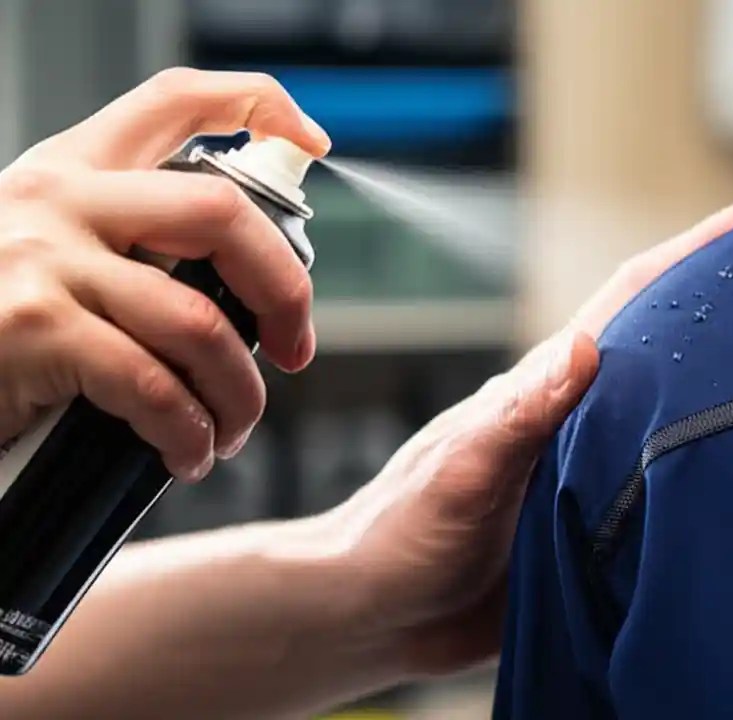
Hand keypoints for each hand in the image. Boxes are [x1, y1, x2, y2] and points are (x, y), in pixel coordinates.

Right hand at [0, 68, 329, 480]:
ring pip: (199, 323)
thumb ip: (126, 243)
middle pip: (221, 213)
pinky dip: (188, 432)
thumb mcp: (46, 250)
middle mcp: (59, 199)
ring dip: (238, 394)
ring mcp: (43, 261)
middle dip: (284, 290)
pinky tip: (186, 453)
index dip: (258, 106)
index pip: (176, 100)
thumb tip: (241, 292)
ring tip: (229, 428)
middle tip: (294, 349)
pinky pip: (154, 388)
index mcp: (73, 171)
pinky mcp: (33, 331)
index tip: (312, 143)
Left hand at [314, 193, 732, 675]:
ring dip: (729, 384)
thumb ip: (519, 415)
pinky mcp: (596, 529)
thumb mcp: (460, 471)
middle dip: (730, 304)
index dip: (693, 253)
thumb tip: (586, 347)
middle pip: (667, 347)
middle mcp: (578, 420)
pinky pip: (667, 488)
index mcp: (547, 390)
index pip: (630, 303)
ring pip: (674, 414)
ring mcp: (589, 472)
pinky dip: (709, 468)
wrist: (377, 619)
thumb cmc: (400, 537)